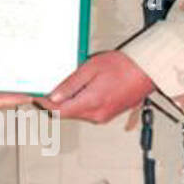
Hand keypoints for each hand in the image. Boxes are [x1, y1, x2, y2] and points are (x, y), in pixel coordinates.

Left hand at [36, 51, 154, 122]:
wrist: (148, 71)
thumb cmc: (125, 66)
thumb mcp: (92, 68)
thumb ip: (71, 84)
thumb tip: (53, 97)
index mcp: (91, 103)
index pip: (58, 111)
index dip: (43, 104)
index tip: (34, 96)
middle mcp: (97, 115)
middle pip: (66, 113)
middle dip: (54, 103)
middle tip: (43, 89)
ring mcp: (103, 117)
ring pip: (76, 113)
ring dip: (67, 102)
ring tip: (65, 86)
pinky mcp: (108, 115)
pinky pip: (87, 111)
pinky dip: (79, 102)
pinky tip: (81, 89)